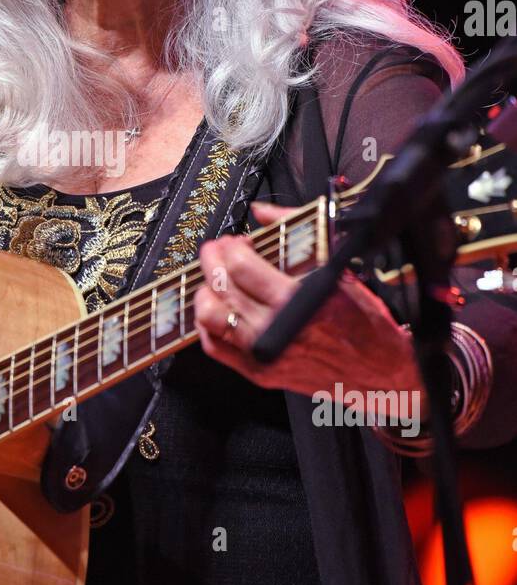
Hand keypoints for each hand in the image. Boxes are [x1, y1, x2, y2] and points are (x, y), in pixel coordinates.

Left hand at [193, 200, 426, 414]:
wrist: (379, 370)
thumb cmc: (364, 322)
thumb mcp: (338, 269)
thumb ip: (298, 234)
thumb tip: (263, 212)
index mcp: (299, 299)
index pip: (242, 267)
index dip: (231, 248)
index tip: (233, 241)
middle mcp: (278, 329)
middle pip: (222, 287)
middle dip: (212, 261)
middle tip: (216, 252)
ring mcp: (265, 353)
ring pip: (211, 318)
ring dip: (207, 292)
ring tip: (214, 280)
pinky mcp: (260, 372)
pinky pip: (216, 347)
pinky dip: (208, 325)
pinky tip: (217, 309)